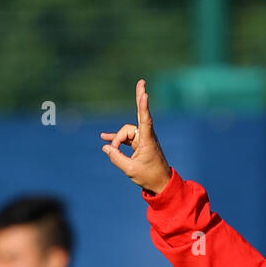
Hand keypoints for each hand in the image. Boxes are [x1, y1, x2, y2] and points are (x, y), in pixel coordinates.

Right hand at [100, 79, 171, 193]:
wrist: (160, 185)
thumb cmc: (149, 177)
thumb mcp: (131, 169)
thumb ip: (116, 157)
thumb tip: (106, 147)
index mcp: (147, 141)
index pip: (145, 120)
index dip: (143, 106)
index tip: (144, 94)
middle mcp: (146, 137)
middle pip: (140, 115)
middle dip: (139, 98)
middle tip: (142, 81)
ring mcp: (142, 139)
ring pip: (125, 133)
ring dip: (117, 140)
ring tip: (108, 145)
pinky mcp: (138, 144)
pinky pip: (125, 138)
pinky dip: (116, 139)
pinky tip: (104, 138)